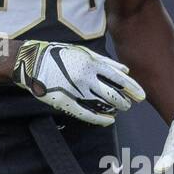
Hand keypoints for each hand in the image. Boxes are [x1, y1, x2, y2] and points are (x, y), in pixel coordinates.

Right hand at [12, 41, 144, 125]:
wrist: (33, 61)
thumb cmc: (60, 55)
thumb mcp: (84, 53)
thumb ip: (105, 62)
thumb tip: (125, 71)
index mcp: (91, 63)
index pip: (118, 78)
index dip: (131, 88)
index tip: (141, 96)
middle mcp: (85, 77)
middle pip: (112, 93)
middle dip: (124, 101)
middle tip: (129, 104)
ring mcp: (75, 90)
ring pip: (101, 103)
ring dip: (114, 108)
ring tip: (119, 110)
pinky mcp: (65, 101)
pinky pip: (86, 113)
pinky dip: (100, 118)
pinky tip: (108, 120)